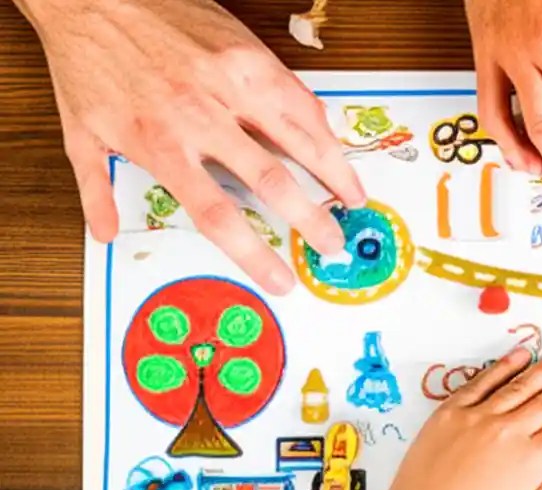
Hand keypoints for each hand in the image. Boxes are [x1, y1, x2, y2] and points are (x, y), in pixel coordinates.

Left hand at [22, 0, 364, 293]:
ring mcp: (231, 81)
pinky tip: (334, 144)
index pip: (219, 214)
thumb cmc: (88, 58)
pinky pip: (298, 96)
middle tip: (333, 244)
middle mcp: (201, 115)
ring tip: (354, 198)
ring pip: (300, 136)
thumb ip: (96, 188)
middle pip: (273, 182)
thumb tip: (105, 231)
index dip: (255, 254)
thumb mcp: (80, 132)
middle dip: (312, 221)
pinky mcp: (249, 54)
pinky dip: (321, 124)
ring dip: (334, 173)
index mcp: (162, 143)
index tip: (280, 278)